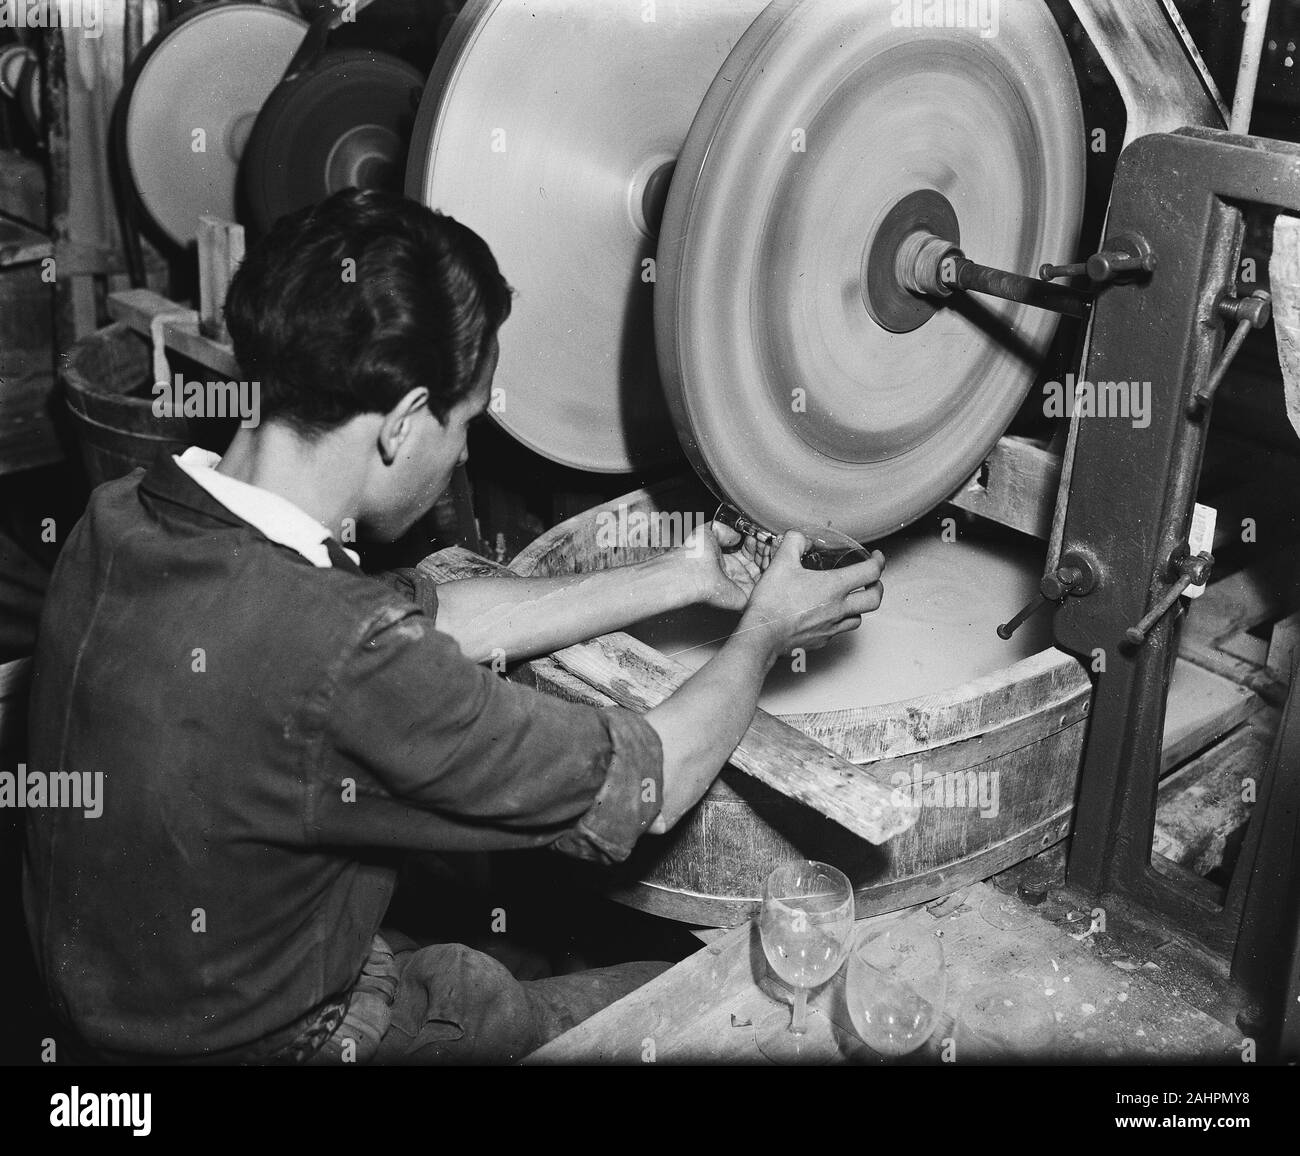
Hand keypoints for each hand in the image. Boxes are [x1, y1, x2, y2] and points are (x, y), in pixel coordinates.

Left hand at [681, 520, 772, 611]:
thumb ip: (727, 529)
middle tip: (769, 539)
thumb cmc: (695, 553)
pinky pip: (766, 586)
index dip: (757, 541)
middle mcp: (735, 574)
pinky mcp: (747, 596)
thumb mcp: (710, 531)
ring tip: (771, 545)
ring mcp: (742, 585)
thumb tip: (740, 534)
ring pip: (766, 573)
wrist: (692, 571)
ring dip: (771, 558)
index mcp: (726, 561)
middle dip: (767, 548)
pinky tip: (771, 557)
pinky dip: (773, 571)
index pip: (750, 552)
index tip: (761, 533)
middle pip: (760, 562)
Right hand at [739, 531, 884, 661]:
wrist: (762, 635)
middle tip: (872, 580)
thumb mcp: (780, 562)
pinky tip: (826, 616)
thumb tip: (801, 537)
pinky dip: (839, 622)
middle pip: (875, 599)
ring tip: (849, 599)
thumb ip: (794, 542)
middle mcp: (839, 608)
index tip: (876, 557)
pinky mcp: (822, 640)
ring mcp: (832, 627)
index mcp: (834, 586)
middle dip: (878, 587)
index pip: (871, 572)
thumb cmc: (772, 602)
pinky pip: (838, 631)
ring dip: (859, 607)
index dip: (878, 561)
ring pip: (859, 618)